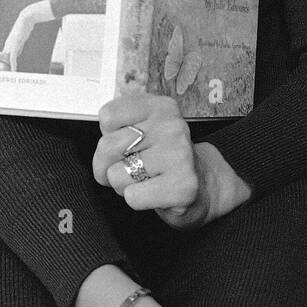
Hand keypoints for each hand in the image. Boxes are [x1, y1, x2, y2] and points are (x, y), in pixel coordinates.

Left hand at [2, 2, 46, 70]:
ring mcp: (10, 45)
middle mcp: (7, 45)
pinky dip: (13, 65)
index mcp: (8, 44)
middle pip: (3, 59)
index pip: (4, 56)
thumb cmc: (24, 27)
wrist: (26, 19)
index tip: (6, 71)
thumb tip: (17, 53)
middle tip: (4, 77)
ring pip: (6, 60)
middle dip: (3, 68)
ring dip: (8, 69)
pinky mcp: (14, 44)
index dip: (4, 64)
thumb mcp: (21, 39)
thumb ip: (19, 46)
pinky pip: (12, 57)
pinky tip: (14, 70)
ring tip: (9, 76)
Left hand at [93, 93, 207, 225]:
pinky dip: (138, 200)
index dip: (109, 135)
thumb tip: (104, 150)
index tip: (127, 141)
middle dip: (108, 164)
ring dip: (125, 184)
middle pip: (107, 146)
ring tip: (147, 179)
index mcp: (161, 107)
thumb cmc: (163, 159)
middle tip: (131, 166)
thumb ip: (117, 129)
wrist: (203, 186)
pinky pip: (132, 197)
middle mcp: (172, 126)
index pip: (108, 116)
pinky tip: (155, 192)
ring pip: (117, 175)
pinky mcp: (183, 185)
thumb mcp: (142, 131)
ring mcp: (180, 155)